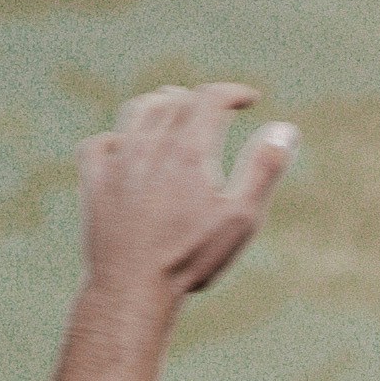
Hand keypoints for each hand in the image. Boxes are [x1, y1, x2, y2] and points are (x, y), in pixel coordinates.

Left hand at [81, 79, 298, 304]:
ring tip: (176, 116)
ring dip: (161, 106)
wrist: (133, 287)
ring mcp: (117, 162)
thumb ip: (263, 169)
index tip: (250, 100)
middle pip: (175, 99)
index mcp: (188, 150)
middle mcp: (149, 146)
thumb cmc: (191, 257)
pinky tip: (127, 150)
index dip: (234, 92)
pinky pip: (99, 143)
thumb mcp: (240, 217)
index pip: (211, 97)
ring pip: (138, 112)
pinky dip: (117, 138)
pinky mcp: (94, 182)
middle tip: (217, 113)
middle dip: (201, 100)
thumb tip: (285, 129)